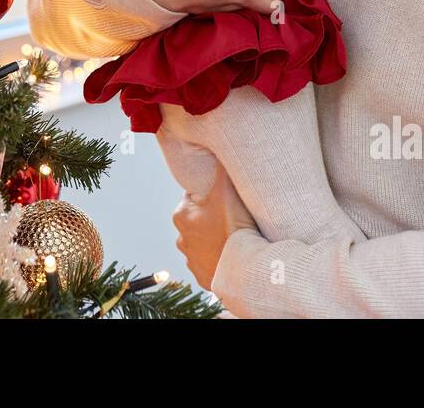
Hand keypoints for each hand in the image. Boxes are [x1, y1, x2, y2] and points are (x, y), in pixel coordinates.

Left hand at [173, 164, 256, 291]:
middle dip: (213, 217)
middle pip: (199, 220)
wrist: (242, 269)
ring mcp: (191, 259)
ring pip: (204, 242)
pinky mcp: (203, 277)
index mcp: (181, 215)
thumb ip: (220, 168)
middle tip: (233, 217)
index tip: (226, 199)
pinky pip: (211, 263)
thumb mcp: (226, 191)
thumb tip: (215, 147)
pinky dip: (220, 259)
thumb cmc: (232, 228)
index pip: (195, 197)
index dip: (212, 195)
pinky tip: (233, 254)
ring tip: (235, 237)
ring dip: (216, 239)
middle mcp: (181, 238)